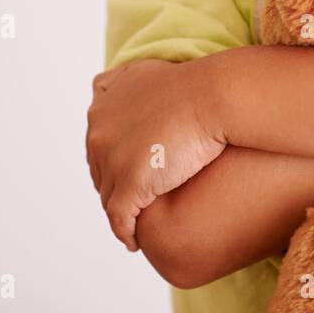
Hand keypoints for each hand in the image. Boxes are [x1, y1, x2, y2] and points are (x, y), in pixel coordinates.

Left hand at [86, 58, 225, 251]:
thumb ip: (119, 81)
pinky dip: (125, 232)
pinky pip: (120, 219)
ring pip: (109, 197)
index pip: (98, 145)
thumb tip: (102, 88)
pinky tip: (134, 241)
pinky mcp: (132, 184)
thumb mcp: (143, 71)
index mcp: (101, 108)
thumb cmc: (192, 85)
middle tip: (130, 203)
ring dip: (120, 213)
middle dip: (114, 187)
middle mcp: (99, 134)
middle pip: (101, 172)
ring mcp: (113, 160)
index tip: (128, 173)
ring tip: (133, 224)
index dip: (113, 161)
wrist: (215, 97)